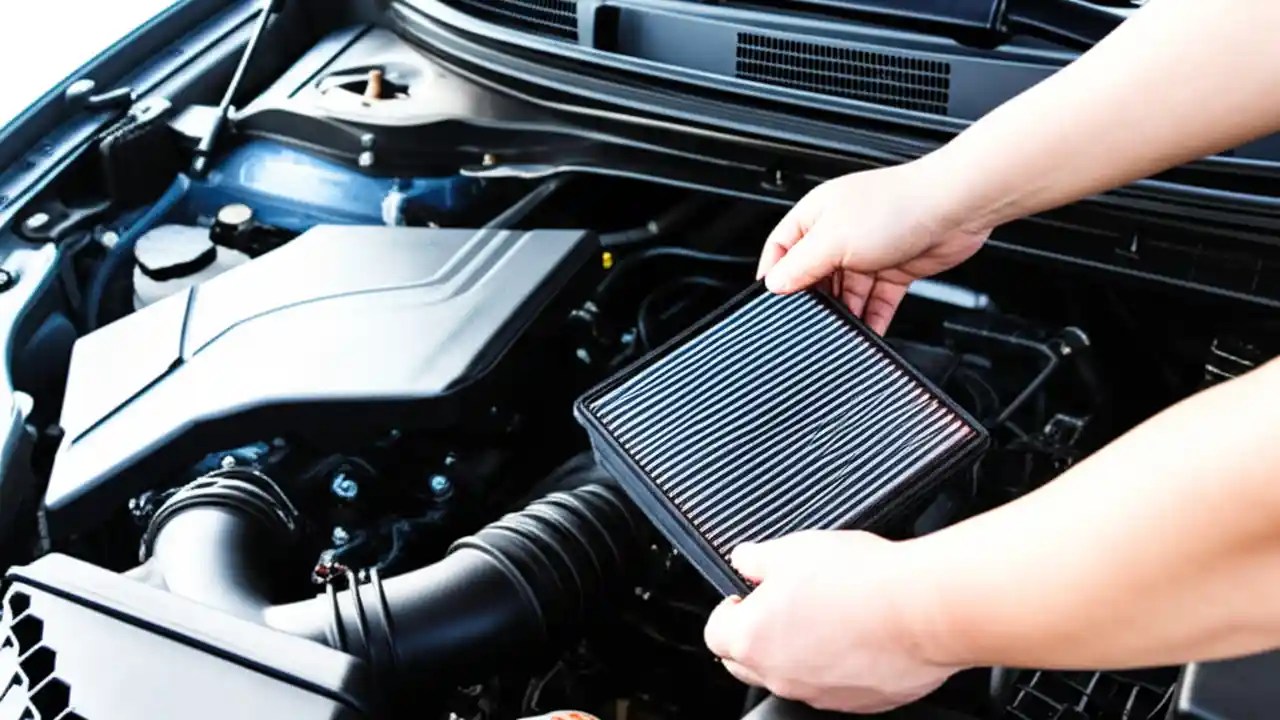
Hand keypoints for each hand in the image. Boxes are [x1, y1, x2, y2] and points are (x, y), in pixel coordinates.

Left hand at [702, 531, 961, 712]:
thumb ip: (757, 558)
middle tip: (776, 606)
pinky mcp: (859, 702)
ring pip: (790, 676)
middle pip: (746, 663)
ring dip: (795, 651)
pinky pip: (833, 686)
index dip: (726, 610)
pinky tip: (857, 635)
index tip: (743, 596)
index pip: (715, 633)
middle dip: (752, 635)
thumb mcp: (792, 549)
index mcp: (752, 638)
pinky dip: (836, 665)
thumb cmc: (859, 580)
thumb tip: (745, 559)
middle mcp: (781, 675)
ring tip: (824, 614)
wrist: (921, 610)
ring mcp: (819, 694)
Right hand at [759, 161, 990, 333]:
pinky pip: (876, 301)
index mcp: (815, 215)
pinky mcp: (894, 268)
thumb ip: (800, 266)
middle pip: (814, 275)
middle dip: (815, 298)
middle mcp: (839, 232)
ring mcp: (868, 251)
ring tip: (842, 327)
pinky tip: (868, 330)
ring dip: (845, 312)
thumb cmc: (898, 204)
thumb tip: (775, 285)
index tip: (773, 302)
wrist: (955, 207)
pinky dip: (872, 318)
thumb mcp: (832, 239)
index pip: (781, 249)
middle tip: (812, 317)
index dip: (774, 275)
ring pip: (846, 292)